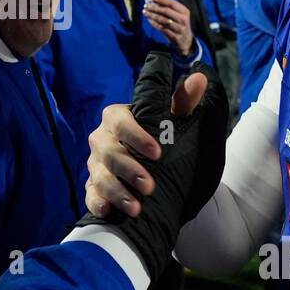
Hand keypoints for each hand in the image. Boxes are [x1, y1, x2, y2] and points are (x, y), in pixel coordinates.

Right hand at [75, 52, 226, 279]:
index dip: (136, 136)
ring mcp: (97, 165)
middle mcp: (103, 140)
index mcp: (119, 118)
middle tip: (149, 186)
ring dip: (116, 192)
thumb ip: (184, 102)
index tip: (158, 152)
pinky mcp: (94, 188)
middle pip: (107, 151)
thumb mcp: (177, 123)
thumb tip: (199, 78)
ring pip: (98, 176)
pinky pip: (89, 195)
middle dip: (128, 169)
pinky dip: (96, 202)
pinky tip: (107, 211)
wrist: (163, 176)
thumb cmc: (167, 142)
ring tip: (136, 208)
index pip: (120, 121)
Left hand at [143, 0, 193, 56]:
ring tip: (145, 12)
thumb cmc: (179, 25)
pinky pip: (162, 28)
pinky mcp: (174, 36)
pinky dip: (154, 23)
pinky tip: (149, 20)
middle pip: (166, 11)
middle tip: (146, 6)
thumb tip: (154, 1)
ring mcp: (179, 29)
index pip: (172, 3)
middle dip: (155, 8)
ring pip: (163, 20)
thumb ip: (168, 8)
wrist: (186, 41)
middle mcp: (183, 19)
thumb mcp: (178, 15)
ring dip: (152, 15)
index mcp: (184, 11)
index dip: (161, 0)